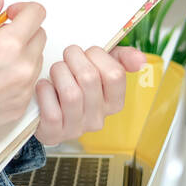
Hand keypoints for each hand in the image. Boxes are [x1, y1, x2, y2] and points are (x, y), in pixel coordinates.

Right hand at [0, 0, 46, 153]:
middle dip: (21, 30)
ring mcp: (23, 92)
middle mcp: (21, 70)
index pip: (37, 14)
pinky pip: (29, 83)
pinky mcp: (19, 108)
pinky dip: (16, 75)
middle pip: (39, 35)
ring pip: (36, 59)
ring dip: (20, 53)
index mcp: (7, 47)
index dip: (23, 8)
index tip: (10, 14)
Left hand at [33, 45, 147, 145]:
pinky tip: (44, 86)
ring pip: (71, 93)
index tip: (87, 52)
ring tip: (56, 70)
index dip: (97, 55)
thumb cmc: (75, 86)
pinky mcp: (55, 134)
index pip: (115, 74)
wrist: (47, 114)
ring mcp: (77, 128)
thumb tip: (140, 60)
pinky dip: (45, 92)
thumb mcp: (100, 69)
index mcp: (114, 102)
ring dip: (59, 73)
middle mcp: (98, 118)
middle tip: (67, 56)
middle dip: (74, 59)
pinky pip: (52, 111)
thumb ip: (121, 59)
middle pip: (90, 79)